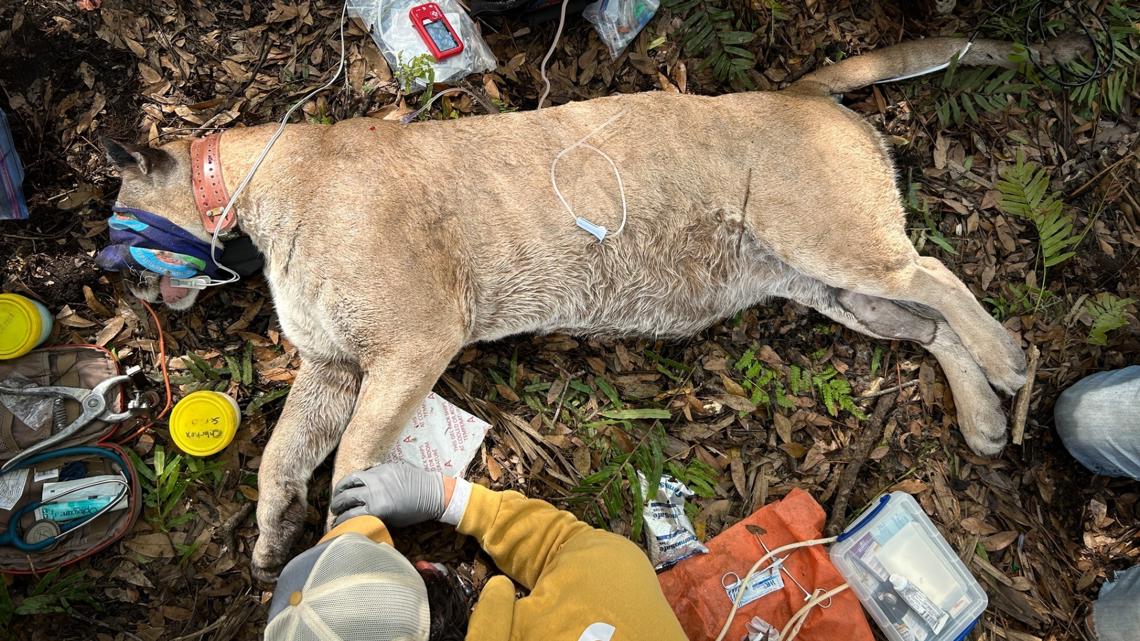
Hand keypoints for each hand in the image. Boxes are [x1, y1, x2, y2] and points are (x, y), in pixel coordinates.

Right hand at [330, 464, 445, 526]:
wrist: (432, 493)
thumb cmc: (414, 512)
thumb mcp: (392, 521)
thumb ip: (373, 518)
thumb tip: (357, 520)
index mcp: (377, 508)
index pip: (349, 515)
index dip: (339, 521)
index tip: (336, 524)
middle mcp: (374, 490)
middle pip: (346, 497)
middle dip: (337, 505)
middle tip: (335, 510)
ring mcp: (378, 476)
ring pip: (351, 479)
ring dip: (341, 488)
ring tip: (338, 494)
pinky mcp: (384, 467)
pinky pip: (365, 472)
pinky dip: (357, 479)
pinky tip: (355, 485)